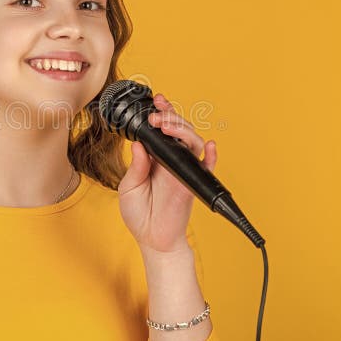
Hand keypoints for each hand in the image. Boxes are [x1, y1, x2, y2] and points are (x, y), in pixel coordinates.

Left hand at [117, 93, 217, 253]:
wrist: (152, 239)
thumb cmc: (139, 214)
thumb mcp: (129, 187)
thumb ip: (136, 166)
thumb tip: (138, 144)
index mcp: (154, 158)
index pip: (160, 130)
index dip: (160, 114)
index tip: (155, 102)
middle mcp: (170, 160)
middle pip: (178, 130)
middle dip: (170, 116)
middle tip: (157, 115)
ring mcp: (183, 170)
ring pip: (192, 142)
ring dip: (183, 129)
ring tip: (167, 125)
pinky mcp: (192, 183)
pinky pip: (207, 166)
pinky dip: (211, 155)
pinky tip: (209, 146)